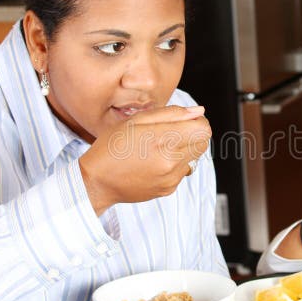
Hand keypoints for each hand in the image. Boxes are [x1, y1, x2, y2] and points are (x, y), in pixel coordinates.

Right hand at [79, 105, 211, 213]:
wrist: (97, 182)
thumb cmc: (112, 147)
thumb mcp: (136, 121)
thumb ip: (171, 113)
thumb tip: (199, 111)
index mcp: (161, 139)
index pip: (203, 129)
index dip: (196, 121)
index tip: (183, 121)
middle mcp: (170, 161)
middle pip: (204, 143)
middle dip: (193, 134)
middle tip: (172, 132)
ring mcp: (171, 178)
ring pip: (195, 157)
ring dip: (184, 149)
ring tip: (160, 147)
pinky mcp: (169, 189)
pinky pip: (183, 171)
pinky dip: (175, 164)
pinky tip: (155, 162)